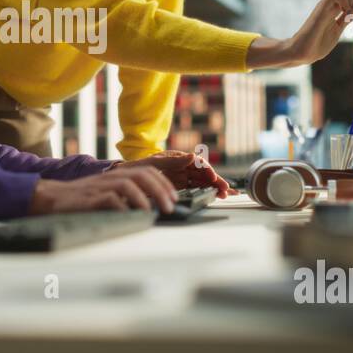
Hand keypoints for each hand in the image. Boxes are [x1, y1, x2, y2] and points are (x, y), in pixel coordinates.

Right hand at [30, 165, 177, 214]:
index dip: (164, 183)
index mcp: (118, 175)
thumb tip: (150, 206)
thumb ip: (126, 196)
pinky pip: (111, 199)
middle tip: (169, 206)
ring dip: (146, 198)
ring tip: (153, 212)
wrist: (52, 198)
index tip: (173, 197)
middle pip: (142, 175)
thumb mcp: (107, 193)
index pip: (147, 171)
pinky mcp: (91, 198)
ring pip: (129, 184)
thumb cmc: (81, 199)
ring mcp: (101, 186)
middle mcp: (111, 177)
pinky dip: (124, 207)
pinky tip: (130, 217)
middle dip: (161, 190)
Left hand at [113, 150, 231, 197]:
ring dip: (214, 187)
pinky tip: (216, 196)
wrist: (127, 178)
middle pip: (203, 174)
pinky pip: (195, 190)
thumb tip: (192, 156)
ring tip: (225, 195)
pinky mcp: (180, 188)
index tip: (212, 177)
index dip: (207, 170)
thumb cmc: (139, 167)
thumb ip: (173, 160)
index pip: (198, 163)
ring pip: (202, 182)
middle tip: (226, 189)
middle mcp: (183, 168)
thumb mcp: (154, 163)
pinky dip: (206, 193)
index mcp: (179, 158)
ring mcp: (182, 178)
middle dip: (215, 180)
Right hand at [287, 0, 352, 64]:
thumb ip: (346, 20)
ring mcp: (325, 5)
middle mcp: (330, 5)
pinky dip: (344, 2)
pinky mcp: (320, 9)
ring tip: (347, 14)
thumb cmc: (316, 44)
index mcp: (335, 10)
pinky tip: (342, 14)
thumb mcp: (338, 31)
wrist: (302, 52)